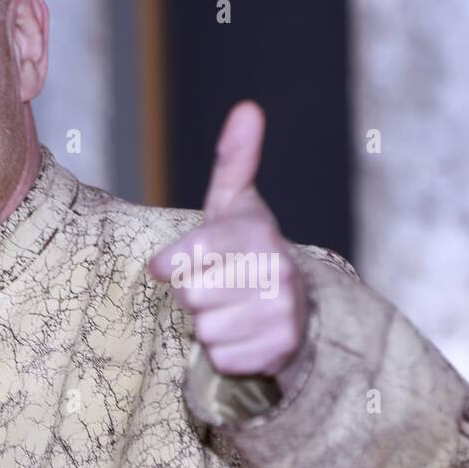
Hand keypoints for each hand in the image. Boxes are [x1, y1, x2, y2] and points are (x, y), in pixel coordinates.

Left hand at [146, 100, 309, 386]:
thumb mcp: (236, 205)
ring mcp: (281, 314)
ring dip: (210, 324)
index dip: (171, 264)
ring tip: (234, 310)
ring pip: (204, 330)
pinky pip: (221, 358)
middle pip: (190, 295)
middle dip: (195, 294)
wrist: (299, 308)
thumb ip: (236, 159)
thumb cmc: (250, 251)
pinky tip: (245, 334)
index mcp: (259, 233)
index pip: (187, 257)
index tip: (169, 265)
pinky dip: (226, 353)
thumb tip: (248, 108)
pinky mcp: (277, 352)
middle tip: (219, 286)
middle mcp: (276, 272)